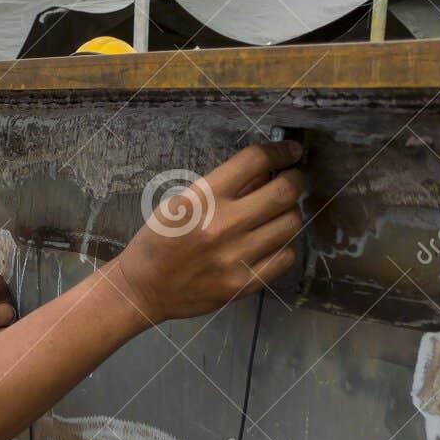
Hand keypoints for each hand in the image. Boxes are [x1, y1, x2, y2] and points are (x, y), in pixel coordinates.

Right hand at [111, 140, 305, 323]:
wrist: (143, 289)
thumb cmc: (159, 240)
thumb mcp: (181, 202)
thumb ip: (224, 187)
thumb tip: (266, 171)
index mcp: (202, 198)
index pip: (255, 161)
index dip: (281, 150)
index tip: (291, 151)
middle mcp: (222, 226)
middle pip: (284, 192)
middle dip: (295, 179)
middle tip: (293, 179)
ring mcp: (236, 258)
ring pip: (291, 224)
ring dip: (290, 213)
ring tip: (278, 214)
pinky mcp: (244, 284)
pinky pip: (285, 256)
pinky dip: (284, 245)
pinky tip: (271, 242)